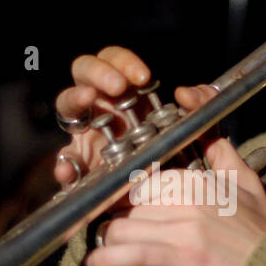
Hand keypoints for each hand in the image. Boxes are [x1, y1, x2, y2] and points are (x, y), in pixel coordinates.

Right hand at [54, 47, 220, 187]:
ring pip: (68, 106)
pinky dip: (63, 166)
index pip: (112, 62)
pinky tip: (69, 170)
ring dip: (75, 97)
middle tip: (118, 87)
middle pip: (84, 72)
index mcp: (125, 96)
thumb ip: (202, 106)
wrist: (172, 203)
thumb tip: (189, 93)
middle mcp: (101, 110)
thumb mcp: (196, 131)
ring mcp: (86, 138)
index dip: (122, 61)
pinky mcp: (80, 171)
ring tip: (87, 99)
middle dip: (99, 72)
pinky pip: (64, 165)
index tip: (143, 76)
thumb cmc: (179, 160)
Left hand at [82, 134, 265, 265]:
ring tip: (106, 247)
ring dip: (108, 239)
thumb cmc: (259, 234)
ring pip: (122, 226)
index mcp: (197, 180)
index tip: (117, 204)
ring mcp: (180, 228)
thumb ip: (223, 155)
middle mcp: (186, 199)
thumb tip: (209, 133)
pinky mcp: (177, 257)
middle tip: (108, 227)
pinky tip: (95, 263)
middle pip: (128, 202)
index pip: (145, 179)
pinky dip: (108, 259)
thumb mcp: (247, 184)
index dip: (126, 193)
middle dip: (114, 215)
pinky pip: (131, 253)